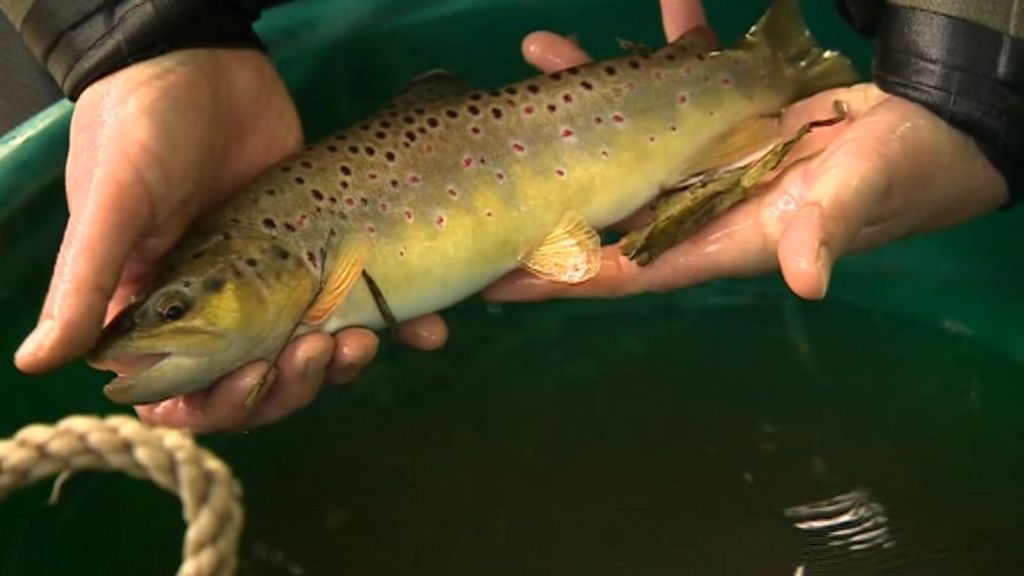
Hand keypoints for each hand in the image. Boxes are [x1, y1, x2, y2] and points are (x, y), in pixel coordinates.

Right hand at [13, 48, 444, 431]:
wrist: (203, 60)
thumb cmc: (143, 130)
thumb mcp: (114, 206)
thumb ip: (85, 283)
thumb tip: (35, 363)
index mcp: (157, 315)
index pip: (187, 396)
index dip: (219, 407)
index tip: (250, 382)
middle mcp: (216, 311)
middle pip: (259, 385)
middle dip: (291, 384)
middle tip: (320, 348)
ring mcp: (273, 284)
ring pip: (311, 354)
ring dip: (340, 364)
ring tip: (367, 336)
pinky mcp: (322, 255)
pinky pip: (361, 305)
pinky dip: (394, 324)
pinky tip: (423, 327)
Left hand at [484, 2, 1008, 303]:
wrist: (929, 131)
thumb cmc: (897, 178)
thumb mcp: (858, 201)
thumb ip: (825, 234)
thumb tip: (806, 280)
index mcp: (715, 234)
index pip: (624, 265)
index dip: (563, 275)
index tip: (501, 280)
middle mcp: (696, 196)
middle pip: (604, 192)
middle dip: (548, 175)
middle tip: (493, 149)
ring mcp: (706, 148)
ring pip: (629, 123)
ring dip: (587, 87)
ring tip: (542, 50)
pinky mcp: (729, 104)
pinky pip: (683, 70)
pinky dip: (664, 39)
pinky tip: (652, 6)